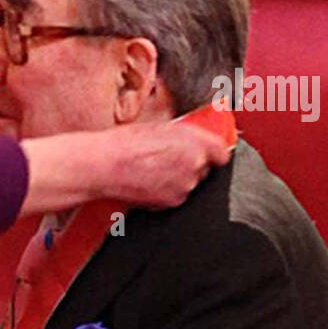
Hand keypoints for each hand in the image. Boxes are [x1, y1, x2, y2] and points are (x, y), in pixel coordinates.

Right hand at [94, 122, 231, 208]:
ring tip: (153, 170)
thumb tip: (197, 142)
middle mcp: (196, 165)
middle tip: (168, 158)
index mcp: (196, 141)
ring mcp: (185, 186)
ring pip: (190, 183)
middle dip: (191, 164)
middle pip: (204, 169)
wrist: (105, 166)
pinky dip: (166, 191)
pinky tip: (149, 181)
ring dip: (178, 178)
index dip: (213, 152)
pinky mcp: (172, 201)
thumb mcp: (160, 127)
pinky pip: (176, 195)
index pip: (222, 152)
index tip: (207, 152)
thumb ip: (186, 136)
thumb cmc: (126, 143)